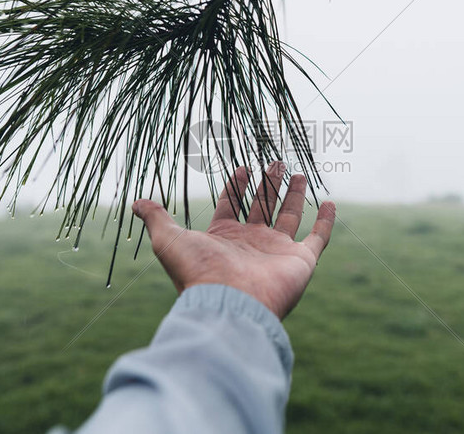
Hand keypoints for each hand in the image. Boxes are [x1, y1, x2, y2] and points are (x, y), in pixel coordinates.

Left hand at [132, 162, 335, 318]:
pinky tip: (329, 203)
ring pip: (289, 216)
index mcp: (224, 238)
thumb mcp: (168, 239)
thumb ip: (157, 218)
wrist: (230, 303)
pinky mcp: (301, 260)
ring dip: (293, 194)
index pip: (232, 205)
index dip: (236, 186)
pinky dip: (325, 221)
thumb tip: (134, 202)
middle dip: (268, 184)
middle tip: (275, 161)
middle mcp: (251, 243)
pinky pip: (318, 238)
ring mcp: (277, 251)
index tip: (242, 166)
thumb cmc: (198, 272)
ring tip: (297, 172)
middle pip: (262, 206)